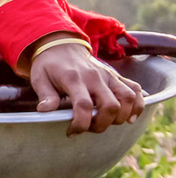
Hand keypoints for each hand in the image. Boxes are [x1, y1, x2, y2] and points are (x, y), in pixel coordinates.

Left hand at [29, 39, 143, 134]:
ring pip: (128, 98)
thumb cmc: (49, 65)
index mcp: (74, 79)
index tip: (72, 132)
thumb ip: (45, 95)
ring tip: (106, 122)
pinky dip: (138, 105)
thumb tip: (44, 111)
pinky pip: (136, 90)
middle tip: (89, 128)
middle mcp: (95, 77)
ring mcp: (108, 76)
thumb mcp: (39, 78)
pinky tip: (128, 116)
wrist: (61, 46)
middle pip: (111, 106)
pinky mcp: (116, 76)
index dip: (81, 124)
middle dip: (102, 124)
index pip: (84, 105)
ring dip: (121, 117)